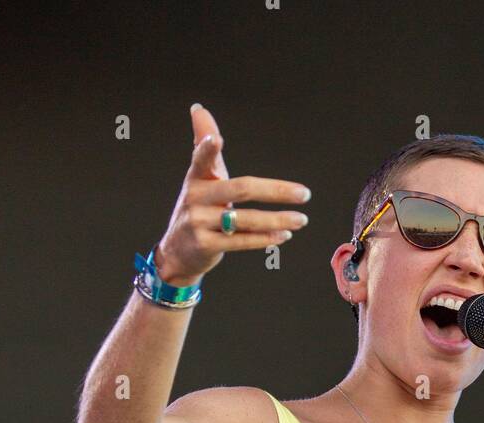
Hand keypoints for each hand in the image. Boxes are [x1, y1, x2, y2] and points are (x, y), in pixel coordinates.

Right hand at [154, 103, 311, 285]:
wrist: (178, 252)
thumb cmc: (198, 209)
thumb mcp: (199, 178)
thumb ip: (204, 146)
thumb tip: (199, 109)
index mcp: (196, 178)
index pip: (201, 159)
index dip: (208, 149)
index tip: (218, 140)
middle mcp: (196, 198)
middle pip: (241, 189)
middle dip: (276, 191)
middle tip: (305, 194)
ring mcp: (199, 223)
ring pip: (245, 219)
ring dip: (277, 219)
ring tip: (301, 219)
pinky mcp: (206, 245)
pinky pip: (241, 241)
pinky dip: (265, 238)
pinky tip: (284, 235)